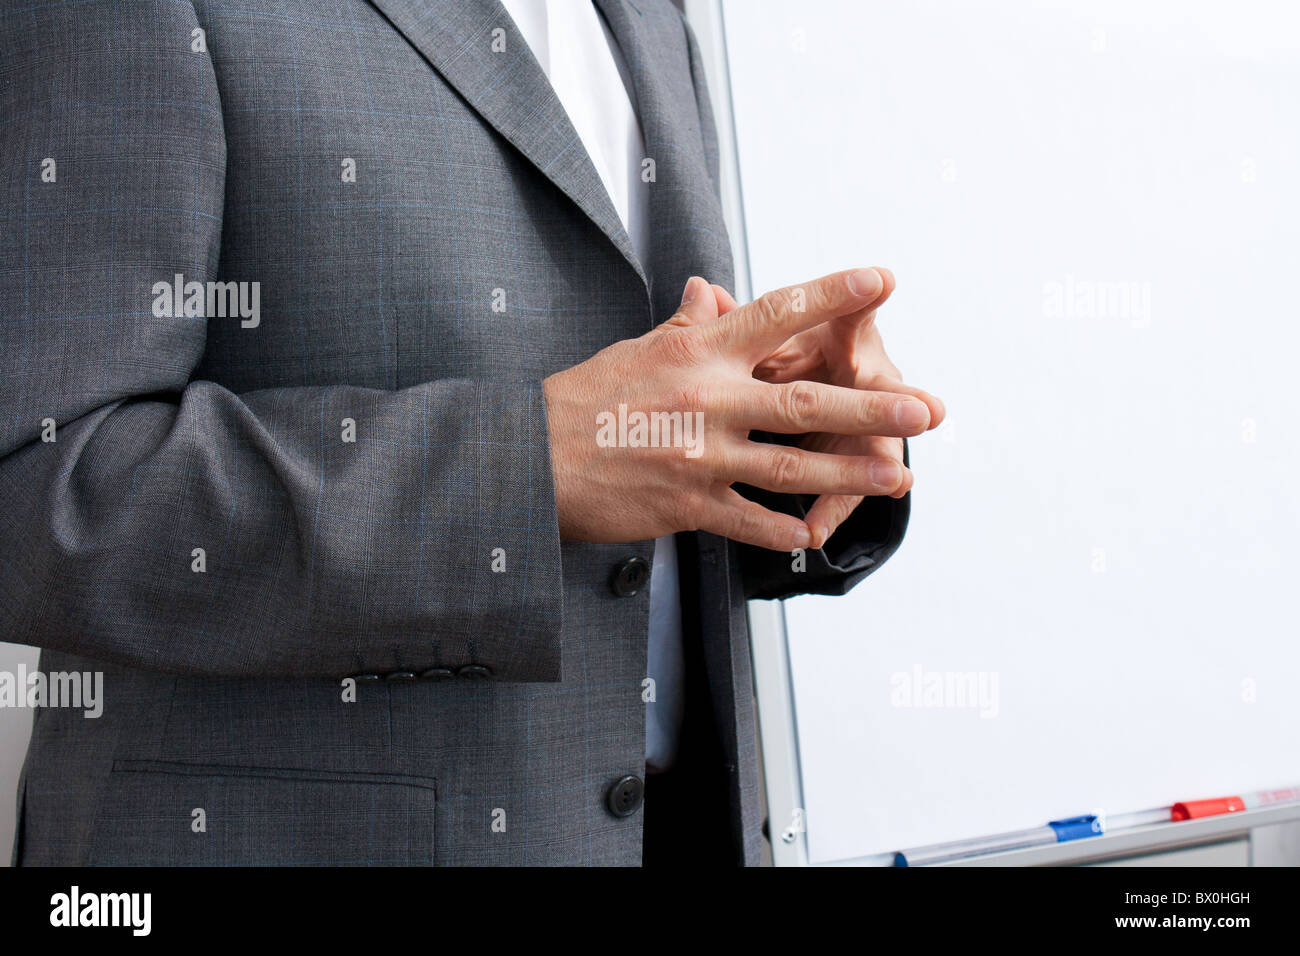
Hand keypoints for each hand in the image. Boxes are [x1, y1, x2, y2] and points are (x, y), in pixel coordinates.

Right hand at [541, 269, 934, 550]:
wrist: (531, 460)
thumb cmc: (582, 400)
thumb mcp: (636, 350)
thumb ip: (685, 326)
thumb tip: (713, 292)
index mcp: (697, 351)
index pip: (776, 312)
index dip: (834, 293)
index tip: (882, 279)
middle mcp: (708, 400)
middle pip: (805, 400)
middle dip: (872, 406)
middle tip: (925, 411)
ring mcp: (701, 457)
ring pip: (791, 465)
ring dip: (851, 473)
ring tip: (899, 478)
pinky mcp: (687, 505)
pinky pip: (748, 521)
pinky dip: (782, 529)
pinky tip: (815, 535)